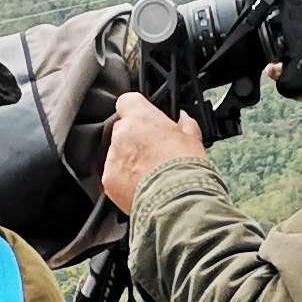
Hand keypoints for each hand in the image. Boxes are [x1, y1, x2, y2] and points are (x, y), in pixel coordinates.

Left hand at [100, 92, 210, 213]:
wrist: (176, 200)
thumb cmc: (185, 169)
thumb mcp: (192, 139)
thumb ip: (184, 124)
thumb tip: (183, 118)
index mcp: (141, 117)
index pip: (127, 101)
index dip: (135, 109)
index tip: (144, 118)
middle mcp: (122, 134)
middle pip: (122, 129)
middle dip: (134, 138)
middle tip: (153, 152)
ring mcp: (113, 157)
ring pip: (117, 153)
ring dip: (128, 160)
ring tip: (150, 173)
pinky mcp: (109, 179)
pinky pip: (113, 175)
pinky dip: (124, 180)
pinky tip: (142, 186)